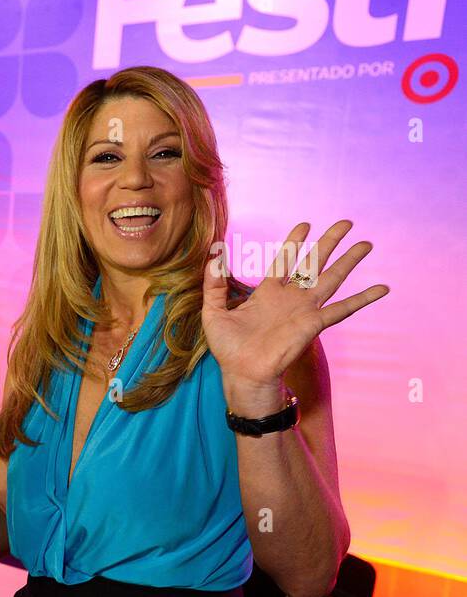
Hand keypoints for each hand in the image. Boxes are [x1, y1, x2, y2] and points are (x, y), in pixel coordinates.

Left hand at [203, 220, 386, 410]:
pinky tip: (382, 288)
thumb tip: (214, 255)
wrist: (242, 373)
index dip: (295, 242)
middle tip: (346, 223)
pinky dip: (363, 298)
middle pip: (314, 262)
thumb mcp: (214, 311)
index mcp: (268, 292)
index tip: (305, 224)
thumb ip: (214, 284)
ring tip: (366, 244)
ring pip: (332, 278)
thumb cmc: (228, 347)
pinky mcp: (314, 323)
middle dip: (329, 242)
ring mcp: (304, 309)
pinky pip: (343, 309)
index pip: (285, 260)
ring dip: (349, 261)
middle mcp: (290, 297)